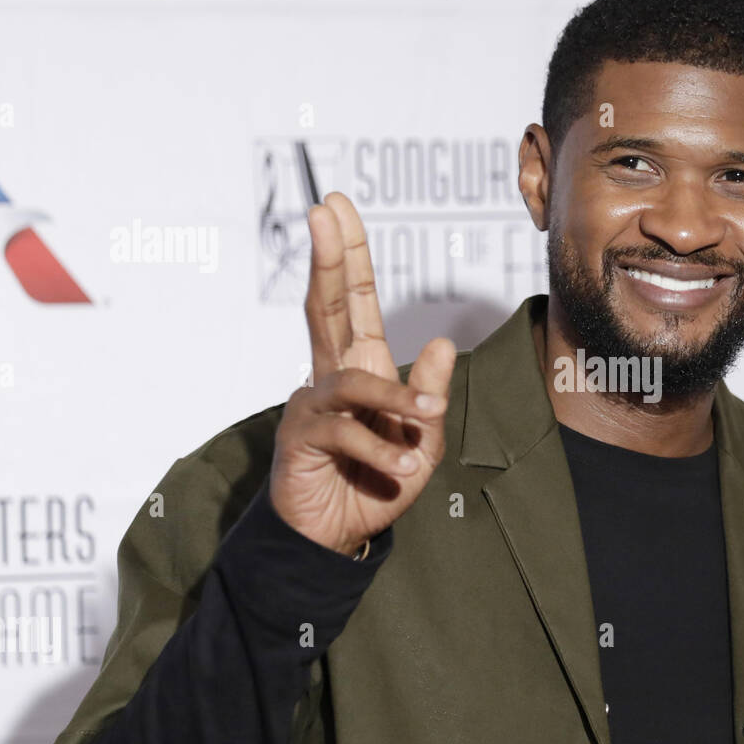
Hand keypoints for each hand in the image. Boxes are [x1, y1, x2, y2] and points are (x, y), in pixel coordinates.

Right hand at [269, 192, 455, 556]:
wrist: (338, 537)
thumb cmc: (380, 482)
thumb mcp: (423, 441)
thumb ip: (431, 396)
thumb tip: (444, 344)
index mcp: (362, 367)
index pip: (353, 300)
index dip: (347, 254)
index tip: (335, 206)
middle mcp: (331, 376)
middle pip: (326, 306)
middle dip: (328, 258)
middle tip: (321, 212)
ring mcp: (311, 404)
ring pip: (353, 382)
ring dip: (396, 402)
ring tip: (428, 425)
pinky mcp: (299, 438)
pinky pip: (344, 431)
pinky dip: (379, 449)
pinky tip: (401, 469)